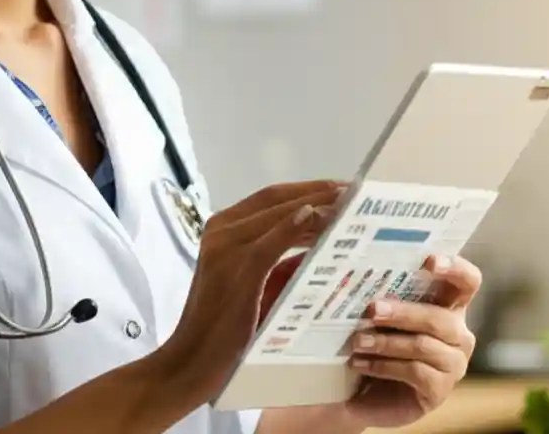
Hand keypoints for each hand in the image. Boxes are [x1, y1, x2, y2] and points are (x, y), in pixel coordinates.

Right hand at [150, 180, 342, 406]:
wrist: (192, 361)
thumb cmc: (225, 330)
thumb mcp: (258, 286)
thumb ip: (284, 262)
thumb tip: (323, 243)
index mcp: (224, 229)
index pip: (271, 198)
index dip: (309, 188)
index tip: (343, 187)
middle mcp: (221, 229)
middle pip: (276, 198)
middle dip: (319, 191)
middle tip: (356, 190)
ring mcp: (226, 247)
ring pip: (277, 212)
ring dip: (316, 204)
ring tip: (351, 203)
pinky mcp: (236, 270)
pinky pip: (272, 241)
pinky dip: (296, 227)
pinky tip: (320, 218)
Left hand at [340, 255, 481, 428]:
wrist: (370, 395)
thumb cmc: (378, 345)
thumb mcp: (381, 317)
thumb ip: (383, 296)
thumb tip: (355, 267)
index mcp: (449, 306)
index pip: (468, 281)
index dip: (455, 268)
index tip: (429, 261)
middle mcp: (458, 334)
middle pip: (439, 317)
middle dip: (404, 312)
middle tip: (372, 309)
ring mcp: (454, 364)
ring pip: (424, 345)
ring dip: (386, 342)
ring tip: (357, 341)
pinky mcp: (440, 390)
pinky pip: (415, 372)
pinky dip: (383, 366)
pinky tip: (360, 363)